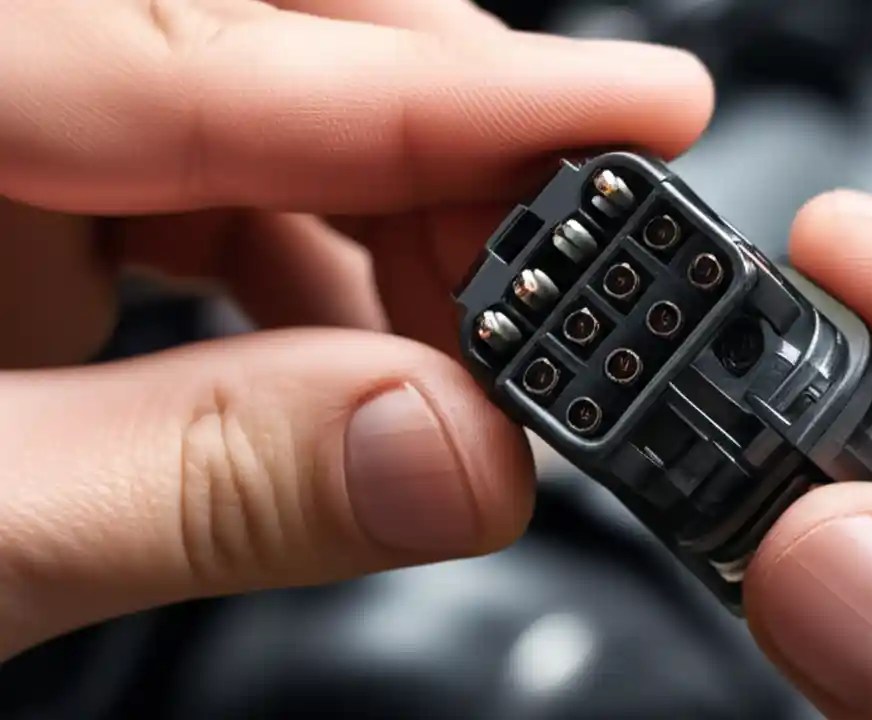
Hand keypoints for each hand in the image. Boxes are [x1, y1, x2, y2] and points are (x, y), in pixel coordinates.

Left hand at [0, 0, 711, 658]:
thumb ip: (215, 485)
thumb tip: (457, 459)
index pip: (223, 51)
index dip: (463, 93)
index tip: (643, 109)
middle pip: (266, 42)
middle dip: (449, 149)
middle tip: (578, 255)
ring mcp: (13, 138)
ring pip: (262, 112)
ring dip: (400, 226)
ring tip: (479, 344)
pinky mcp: (37, 199)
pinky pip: (217, 182)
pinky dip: (322, 264)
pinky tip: (366, 357)